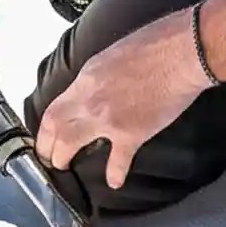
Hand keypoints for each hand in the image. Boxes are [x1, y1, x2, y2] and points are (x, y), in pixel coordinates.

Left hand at [35, 9, 212, 188]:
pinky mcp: (133, 133)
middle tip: (50, 159)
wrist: (181, 52)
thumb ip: (96, 78)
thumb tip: (91, 91)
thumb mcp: (110, 55)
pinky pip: (119, 160)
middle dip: (49, 148)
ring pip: (73, 144)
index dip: (44, 130)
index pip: (53, 111)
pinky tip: (114, 182)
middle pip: (57, 131)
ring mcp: (108, 119)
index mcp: (85, 80)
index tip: (44, 139)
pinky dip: (115, 173)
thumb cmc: (153, 44)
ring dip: (64, 158)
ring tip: (64, 167)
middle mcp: (89, 101)